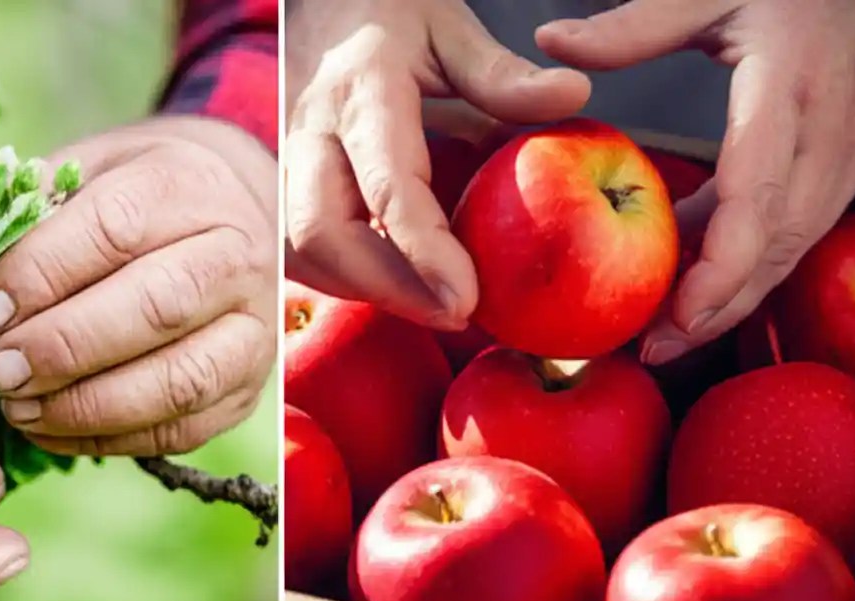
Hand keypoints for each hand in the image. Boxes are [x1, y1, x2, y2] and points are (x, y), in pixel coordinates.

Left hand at [0, 115, 275, 455]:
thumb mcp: (87, 173)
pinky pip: (182, 428)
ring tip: (19, 409)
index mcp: (190, 186)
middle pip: (156, 307)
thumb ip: (34, 215)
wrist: (232, 219)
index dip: (40, 275)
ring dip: (87, 404)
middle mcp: (238, 257)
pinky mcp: (247, 391)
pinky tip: (52, 430)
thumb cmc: (137, 198)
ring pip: (178, 379)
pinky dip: (110, 438)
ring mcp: (253, 331)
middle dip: (64, 347)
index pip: (114, 229)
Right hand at [284, 0, 591, 329]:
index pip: (386, 184)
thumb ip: (500, 73)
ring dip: (360, 288)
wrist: (319, 2)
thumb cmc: (387, 14)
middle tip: (452, 314)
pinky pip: (300, 248)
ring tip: (428, 304)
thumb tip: (572, 96)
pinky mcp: (282, 184)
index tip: (465, 298)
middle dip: (383, 287)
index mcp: (360, 91)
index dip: (423, 251)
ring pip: (299, 251)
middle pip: (319, 234)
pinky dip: (346, 276)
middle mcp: (310, 132)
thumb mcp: (448, 26)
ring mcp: (287, 162)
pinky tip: (396, 283)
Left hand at [536, 0, 854, 362]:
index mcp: (786, 92)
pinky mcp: (848, 166)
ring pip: (792, 249)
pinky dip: (750, 263)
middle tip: (654, 349)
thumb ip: (632, 27)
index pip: (758, 196)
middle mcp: (826, 136)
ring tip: (667, 334)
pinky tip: (697, 281)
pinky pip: (797, 230)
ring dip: (733, 296)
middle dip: (718, 307)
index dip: (721, 264)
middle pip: (777, 245)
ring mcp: (846, 156)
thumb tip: (549, 43)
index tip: (677, 313)